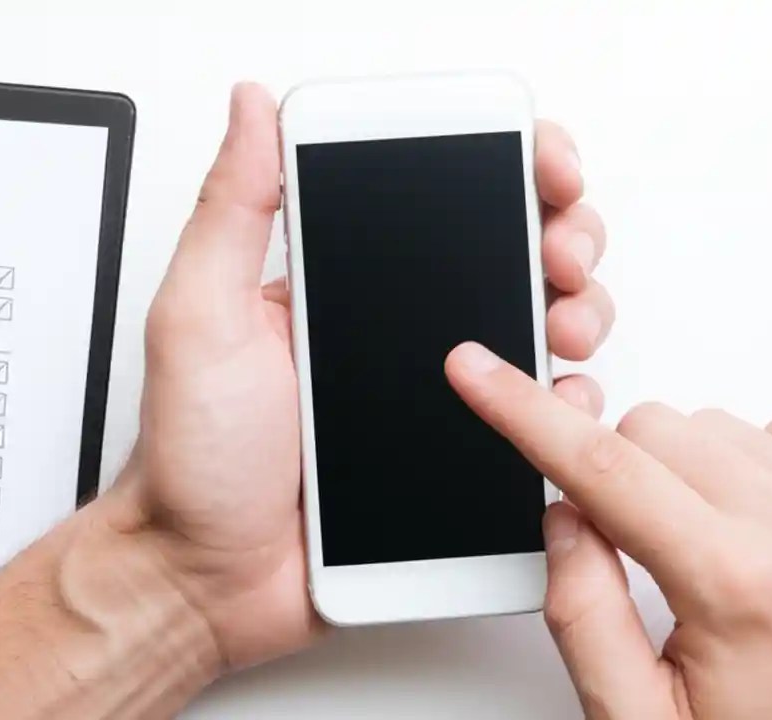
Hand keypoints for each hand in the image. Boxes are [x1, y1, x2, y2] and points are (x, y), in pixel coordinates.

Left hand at [117, 83, 612, 672]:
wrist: (206, 581)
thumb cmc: (193, 457)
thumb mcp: (198, 315)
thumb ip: (232, 210)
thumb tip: (250, 107)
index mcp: (344, 283)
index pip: (440, 201)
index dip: (507, 170)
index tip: (541, 164)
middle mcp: (396, 332)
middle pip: (509, 257)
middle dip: (562, 236)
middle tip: (561, 249)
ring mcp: (432, 395)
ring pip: (534, 331)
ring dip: (577, 309)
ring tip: (564, 322)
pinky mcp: (453, 460)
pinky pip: (530, 421)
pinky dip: (564, 401)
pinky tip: (559, 396)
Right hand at [446, 348, 771, 718]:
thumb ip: (585, 615)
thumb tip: (564, 518)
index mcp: (735, 586)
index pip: (601, 467)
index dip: (524, 411)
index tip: (479, 373)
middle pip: (654, 427)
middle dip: (619, 476)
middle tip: (634, 549)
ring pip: (716, 423)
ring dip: (686, 473)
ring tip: (704, 554)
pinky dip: (750, 467)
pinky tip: (752, 531)